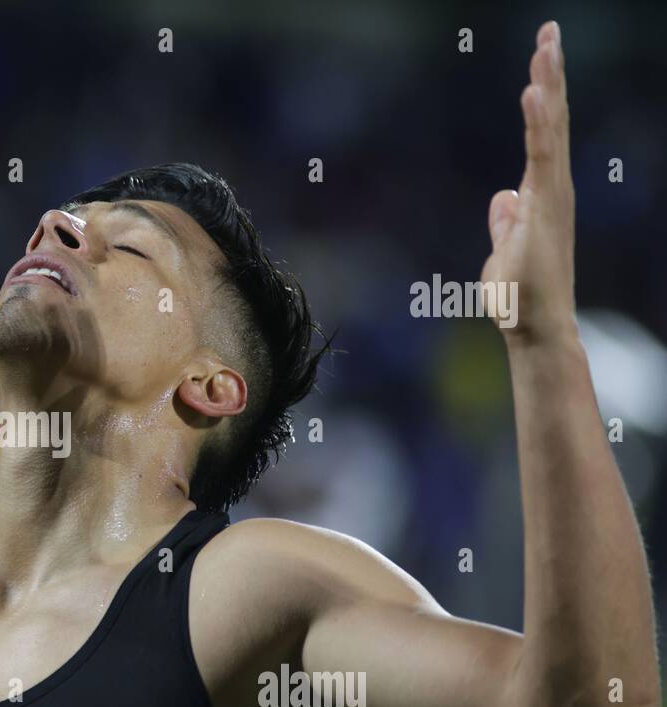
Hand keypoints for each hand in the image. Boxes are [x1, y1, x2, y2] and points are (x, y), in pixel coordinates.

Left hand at [480, 22, 576, 343]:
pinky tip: (535, 92)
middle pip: (553, 121)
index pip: (542, 135)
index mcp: (540, 194)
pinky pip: (543, 157)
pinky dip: (539, 124)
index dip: (542, 95)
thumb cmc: (520, 296)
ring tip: (546, 46)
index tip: (540, 55)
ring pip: (552, 131)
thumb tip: (505, 198)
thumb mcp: (502, 251)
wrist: (532, 327)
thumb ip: (506, 223)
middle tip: (550, 30)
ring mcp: (553, 197)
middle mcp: (552, 189)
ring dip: (548, 86)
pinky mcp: (547, 208)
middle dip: (551, 75)